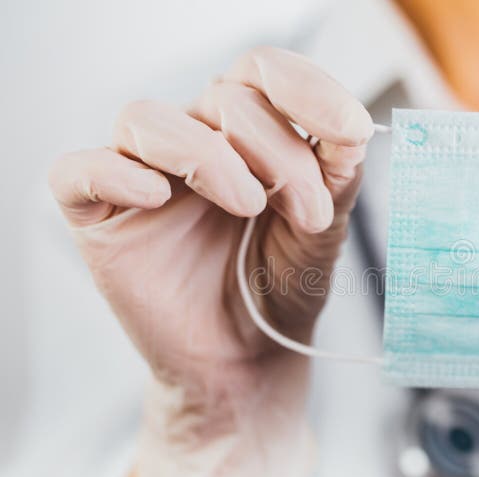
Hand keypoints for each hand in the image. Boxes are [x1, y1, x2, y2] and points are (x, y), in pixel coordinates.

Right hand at [49, 46, 373, 476]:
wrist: (247, 359)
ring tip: (248, 206)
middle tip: (309, 213)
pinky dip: (118, 174)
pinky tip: (156, 201)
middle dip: (278, 153)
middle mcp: (194, 140)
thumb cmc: (281, 288)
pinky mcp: (98, 214)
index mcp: (248, 133)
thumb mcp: (322, 231)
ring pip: (150, 119)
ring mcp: (143, 174)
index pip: (264, 72)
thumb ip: (336, 177)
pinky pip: (83, 169)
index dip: (307, 89)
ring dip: (208, 157)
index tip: (351, 131)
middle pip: (223, 99)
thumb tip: (353, 129)